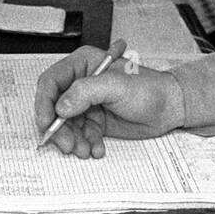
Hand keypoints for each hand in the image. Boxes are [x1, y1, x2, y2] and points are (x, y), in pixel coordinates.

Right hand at [34, 42, 185, 158]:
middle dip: (60, 128)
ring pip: (66, 125)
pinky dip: (86, 144)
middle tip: (68, 144)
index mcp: (83, 64)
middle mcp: (81, 83)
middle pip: (55, 107)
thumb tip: (60, 107)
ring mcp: (87, 103)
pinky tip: (98, 148)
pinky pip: (80, 135)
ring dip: (73, 140)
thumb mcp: (117, 86)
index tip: (46, 122)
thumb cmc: (149, 89)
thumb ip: (86, 92)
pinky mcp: (94, 120)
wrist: (170, 108)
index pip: (51, 81)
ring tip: (86, 149)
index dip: (44, 103)